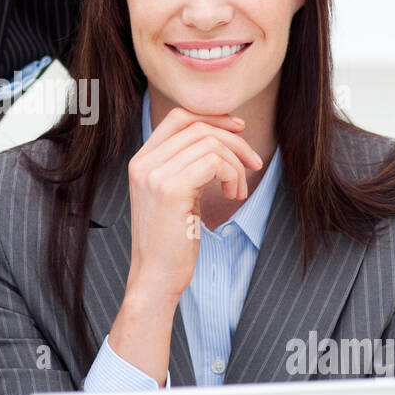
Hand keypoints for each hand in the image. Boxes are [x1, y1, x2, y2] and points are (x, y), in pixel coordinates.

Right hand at [107, 109, 262, 385]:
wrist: (155, 278)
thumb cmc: (170, 243)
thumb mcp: (174, 195)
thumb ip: (185, 166)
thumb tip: (220, 138)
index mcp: (141, 161)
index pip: (179, 117)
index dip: (213, 117)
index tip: (238, 129)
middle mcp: (143, 162)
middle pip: (199, 127)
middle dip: (235, 141)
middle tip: (253, 164)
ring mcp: (155, 174)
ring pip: (210, 143)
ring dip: (236, 165)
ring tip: (237, 191)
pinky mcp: (171, 188)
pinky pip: (213, 161)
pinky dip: (232, 175)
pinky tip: (232, 195)